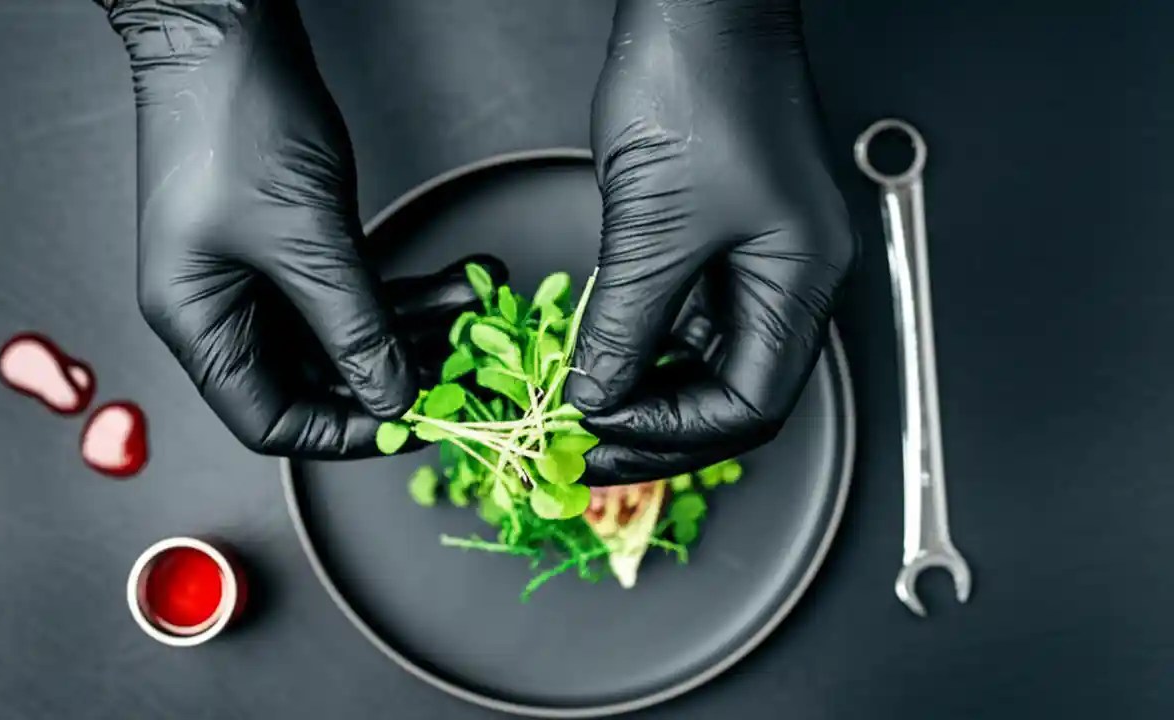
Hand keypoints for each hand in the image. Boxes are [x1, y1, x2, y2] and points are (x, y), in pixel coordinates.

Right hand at [106, 0, 497, 456]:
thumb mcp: (306, 242)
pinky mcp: (289, 238)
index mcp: (198, 322)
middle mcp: (222, 306)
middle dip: (390, 374)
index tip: (409, 422)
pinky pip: (351, 286)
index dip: (341, 433)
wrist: (224, 29)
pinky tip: (459, 281)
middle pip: (314, 377)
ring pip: (343, 330)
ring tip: (476, 314)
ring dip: (412, 325)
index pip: (270, 419)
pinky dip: (403, 288)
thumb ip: (354, 327)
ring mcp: (256, 271)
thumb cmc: (235, 123)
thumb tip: (392, 396)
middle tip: (459, 371)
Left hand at [568, 0, 854, 482]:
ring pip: (708, 356)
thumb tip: (599, 392)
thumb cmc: (701, 88)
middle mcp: (791, 277)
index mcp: (803, 280)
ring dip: (650, 387)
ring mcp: (756, 255)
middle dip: (662, 425)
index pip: (752, 403)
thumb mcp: (654, 225)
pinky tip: (604, 353)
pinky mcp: (718, 232)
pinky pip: (688, 311)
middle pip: (735, 391)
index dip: (677, 433)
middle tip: (592, 444)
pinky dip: (646, 341)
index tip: (606, 432)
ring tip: (589, 407)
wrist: (698, 6)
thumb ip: (627, 321)